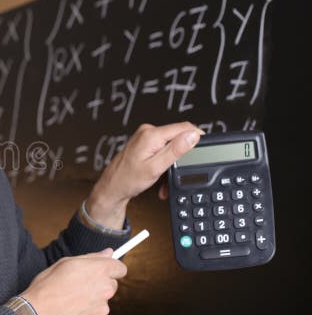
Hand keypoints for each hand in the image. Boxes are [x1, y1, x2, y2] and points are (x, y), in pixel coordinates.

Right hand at [20, 249, 126, 314]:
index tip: (102, 272)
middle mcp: (105, 289)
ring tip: (69, 304)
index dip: (110, 270)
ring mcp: (103, 309)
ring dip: (91, 303)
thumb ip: (91, 257)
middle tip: (77, 288)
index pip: (120, 268)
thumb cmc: (47, 286)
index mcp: (99, 270)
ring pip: (102, 303)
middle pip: (111, 286)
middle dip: (99, 286)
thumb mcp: (64, 264)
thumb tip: (109, 252)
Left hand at [86, 122, 203, 227]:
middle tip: (178, 171)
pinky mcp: (145, 143)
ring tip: (165, 177)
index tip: (201, 151)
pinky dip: (164, 161)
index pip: (184, 127)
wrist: (113, 187)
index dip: (196, 138)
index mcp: (151, 134)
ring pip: (171, 145)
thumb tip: (193, 135)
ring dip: (172, 162)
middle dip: (182, 156)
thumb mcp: (156, 167)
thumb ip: (176, 150)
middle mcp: (148, 131)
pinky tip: (160, 173)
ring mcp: (145, 136)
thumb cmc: (128, 179)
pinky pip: (162, 149)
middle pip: (178, 137)